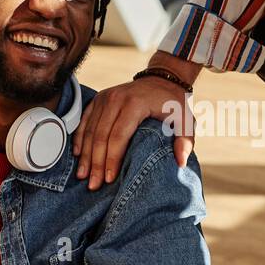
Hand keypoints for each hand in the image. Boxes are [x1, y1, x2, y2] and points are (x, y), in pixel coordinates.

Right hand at [73, 72, 193, 189]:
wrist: (162, 79)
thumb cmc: (173, 103)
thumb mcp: (186, 120)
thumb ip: (185, 141)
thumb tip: (181, 162)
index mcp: (135, 104)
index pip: (118, 136)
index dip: (112, 159)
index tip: (110, 179)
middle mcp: (116, 99)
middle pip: (100, 136)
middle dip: (96, 163)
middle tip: (93, 184)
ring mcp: (105, 97)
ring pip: (89, 130)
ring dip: (85, 155)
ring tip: (83, 175)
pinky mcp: (98, 99)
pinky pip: (84, 121)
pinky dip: (80, 139)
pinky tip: (78, 155)